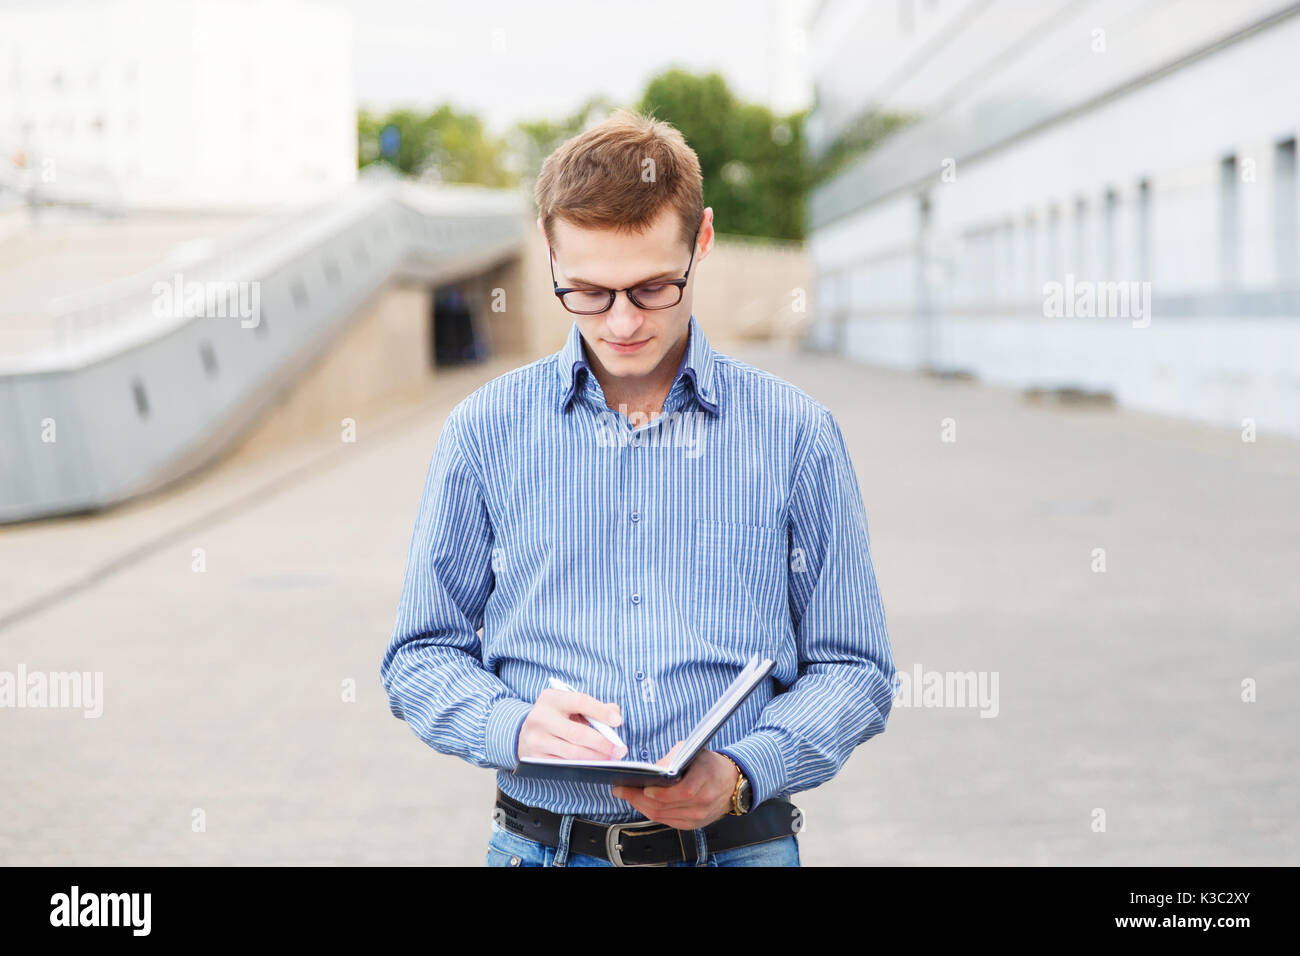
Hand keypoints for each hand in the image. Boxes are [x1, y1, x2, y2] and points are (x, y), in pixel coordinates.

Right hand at [518, 689, 626, 760]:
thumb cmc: (555, 716)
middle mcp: (540, 718)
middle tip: (620, 749)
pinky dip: (583, 766)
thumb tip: (615, 713)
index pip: (580, 702)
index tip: (618, 721)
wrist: (524, 732)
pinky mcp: (536, 759)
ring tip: (612, 758)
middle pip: (577, 733)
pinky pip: (565, 764)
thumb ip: (593, 707)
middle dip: (602, 743)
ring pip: (573, 753)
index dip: (601, 711)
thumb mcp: (569, 704)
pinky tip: (595, 764)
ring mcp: (537, 740)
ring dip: (596, 757)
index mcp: (551, 698)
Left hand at [611, 743, 737, 829]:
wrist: (730, 784)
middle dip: (638, 798)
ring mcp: (697, 817)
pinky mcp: (692, 825)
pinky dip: (651, 812)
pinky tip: (641, 803)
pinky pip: (666, 821)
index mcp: (705, 781)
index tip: (642, 787)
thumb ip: (672, 758)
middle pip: (665, 806)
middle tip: (621, 789)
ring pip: (662, 816)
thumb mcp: (693, 751)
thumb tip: (650, 771)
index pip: (682, 791)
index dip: (660, 792)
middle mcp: (702, 802)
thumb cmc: (709, 765)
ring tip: (626, 795)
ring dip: (640, 806)